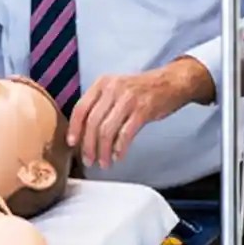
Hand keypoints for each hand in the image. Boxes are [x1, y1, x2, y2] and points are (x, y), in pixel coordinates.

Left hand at [66, 57, 213, 168]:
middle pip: (92, 122)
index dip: (74, 128)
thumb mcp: (116, 88)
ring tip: (103, 162)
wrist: (171, 81)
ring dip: (103, 151)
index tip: (72, 143)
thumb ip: (100, 104)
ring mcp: (128, 99)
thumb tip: (84, 131)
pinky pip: (126, 133)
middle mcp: (112, 89)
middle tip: (88, 160)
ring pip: (107, 130)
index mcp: (102, 83)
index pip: (80, 108)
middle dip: (88, 145)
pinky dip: (120, 148)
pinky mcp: (143, 110)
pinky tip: (118, 156)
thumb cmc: (141, 89)